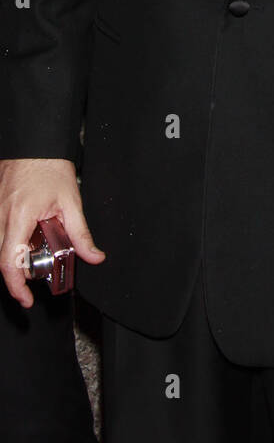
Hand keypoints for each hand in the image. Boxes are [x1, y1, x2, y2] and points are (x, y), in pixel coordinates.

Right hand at [0, 159, 104, 306]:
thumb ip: (81, 233)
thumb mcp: (71, 202)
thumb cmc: (49, 166)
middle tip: (37, 278)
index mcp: (18, 217)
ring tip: (37, 253)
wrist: (35, 143)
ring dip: (15, 257)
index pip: (9, 263)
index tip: (26, 300)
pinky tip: (29, 237)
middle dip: (18, 275)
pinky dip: (11, 242)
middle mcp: (0, 216)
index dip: (16, 287)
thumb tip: (94, 257)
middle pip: (2, 259)